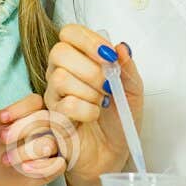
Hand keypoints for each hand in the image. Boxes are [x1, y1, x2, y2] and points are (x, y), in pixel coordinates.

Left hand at [0, 93, 66, 185]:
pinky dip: (40, 166)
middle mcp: (50, 126)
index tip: (2, 118)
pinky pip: (58, 164)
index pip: (35, 102)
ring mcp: (57, 146)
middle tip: (2, 138)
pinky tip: (25, 168)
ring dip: (25, 151)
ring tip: (6, 159)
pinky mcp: (58, 166)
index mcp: (34, 111)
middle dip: (21, 128)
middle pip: (44, 119)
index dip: (19, 108)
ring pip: (50, 142)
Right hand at [44, 24, 143, 180]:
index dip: (89, 41)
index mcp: (79, 59)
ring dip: (90, 91)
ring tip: (102, 103)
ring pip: (60, 78)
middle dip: (90, 68)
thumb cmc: (119, 119)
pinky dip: (87, 109)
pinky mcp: (52, 117)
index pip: (70, 33)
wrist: (114, 152)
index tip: (109, 56)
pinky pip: (66, 104)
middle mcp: (61, 72)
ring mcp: (53, 95)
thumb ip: (127, 67)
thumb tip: (121, 48)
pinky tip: (93, 116)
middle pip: (59, 52)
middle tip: (107, 85)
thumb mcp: (133, 90)